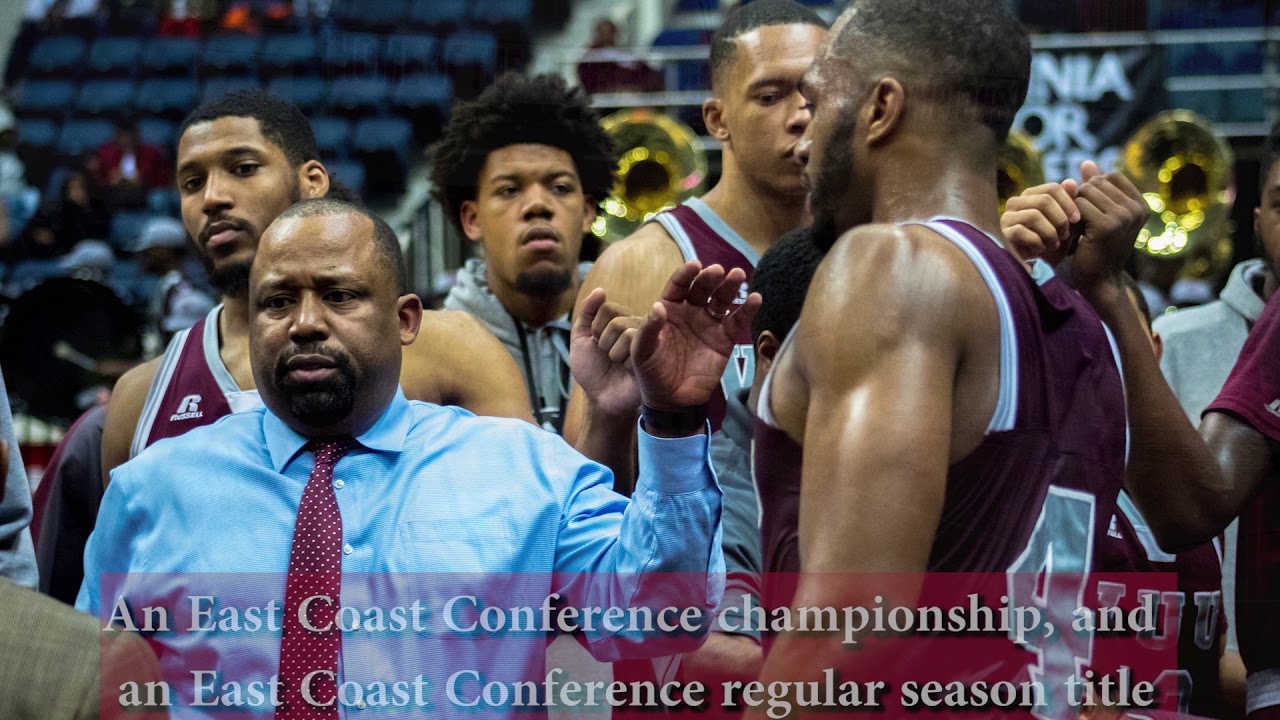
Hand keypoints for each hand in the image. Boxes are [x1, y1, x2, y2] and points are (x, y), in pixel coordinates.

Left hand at [569, 289, 642, 416]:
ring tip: (617, 364)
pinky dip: (624, 360)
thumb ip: (587, 314)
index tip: (596, 343)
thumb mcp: (581, 339)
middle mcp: (637, 327)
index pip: (608, 308)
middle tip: (607, 356)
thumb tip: (600, 290)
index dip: (596, 328)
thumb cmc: (592, 370)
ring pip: (627, 332)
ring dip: (613, 353)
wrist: (601, 398)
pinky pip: (638, 347)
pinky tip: (627, 370)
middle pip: (616, 320)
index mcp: (622, 320)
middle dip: (603, 342)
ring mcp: (647, 341)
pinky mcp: (653, 356)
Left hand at [630, 261, 761, 410]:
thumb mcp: (642, 351)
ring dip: (730, 287)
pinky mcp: (725, 339)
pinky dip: (747, 309)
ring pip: (721, 300)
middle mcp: (690, 312)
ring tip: (738, 275)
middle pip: (702, 288)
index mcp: (669, 309)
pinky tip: (755, 298)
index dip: (686, 275)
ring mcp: (709, 324)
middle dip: (710, 278)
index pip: (679, 286)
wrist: (672, 400)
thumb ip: (648, 329)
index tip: (695, 266)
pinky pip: (737, 321)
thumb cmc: (652, 373)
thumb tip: (659, 306)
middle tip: (719, 271)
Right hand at [1001, 181, 1080, 266]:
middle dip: (1060, 220)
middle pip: (1044, 200)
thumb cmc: (1054, 241)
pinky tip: (1040, 250)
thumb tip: (1070, 181)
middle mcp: (1016, 202)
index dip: (1068, 203)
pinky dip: (1037, 243)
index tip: (1077, 219)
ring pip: (1034, 216)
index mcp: (1031, 195)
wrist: (1041, 268)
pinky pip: (1022, 232)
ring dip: (1050, 233)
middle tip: (1066, 235)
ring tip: (1054, 244)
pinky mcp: (1004, 233)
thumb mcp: (1066, 221)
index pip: (1052, 188)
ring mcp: (1007, 217)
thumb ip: (1070, 201)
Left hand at [1070, 161, 1149, 298]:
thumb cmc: (1096, 246)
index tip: (1090, 211)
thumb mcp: (1100, 213)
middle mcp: (1137, 209)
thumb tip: (1086, 162)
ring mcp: (1124, 216)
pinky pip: (1079, 205)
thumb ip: (1095, 188)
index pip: (1111, 176)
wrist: (1098, 280)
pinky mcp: (1107, 225)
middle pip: (1097, 182)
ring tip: (1078, 226)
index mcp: (1140, 204)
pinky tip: (1074, 232)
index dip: (1094, 188)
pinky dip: (1071, 216)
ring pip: (1086, 192)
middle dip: (1082, 198)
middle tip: (1080, 221)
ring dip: (1075, 207)